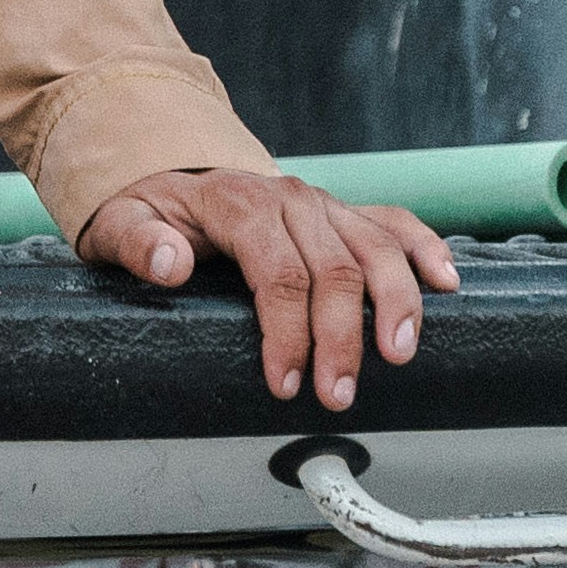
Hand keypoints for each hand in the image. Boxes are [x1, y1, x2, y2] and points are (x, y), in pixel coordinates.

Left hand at [82, 167, 457, 415]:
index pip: (278, 273)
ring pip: (375, 247)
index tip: (284, 382)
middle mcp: (290, 200)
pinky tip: (446, 282)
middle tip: (338, 394)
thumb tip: (170, 264)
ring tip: (400, 354)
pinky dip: (425, 248)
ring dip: (395, 303)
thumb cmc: (148, 211)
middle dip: (341, 338)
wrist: (169, 173)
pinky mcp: (342, 212)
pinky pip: (393, 222)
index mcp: (239, 205)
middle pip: (334, 268)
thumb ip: (138, 243)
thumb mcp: (120, 224)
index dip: (286, 331)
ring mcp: (322, 204)